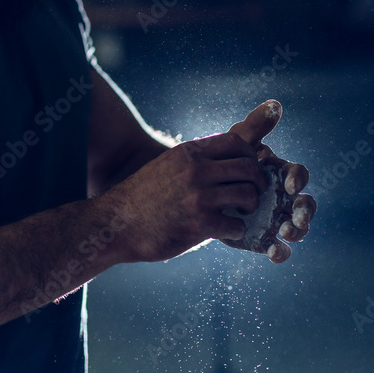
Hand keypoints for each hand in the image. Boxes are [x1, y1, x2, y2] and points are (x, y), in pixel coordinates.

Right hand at [106, 114, 272, 262]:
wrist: (115, 225)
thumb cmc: (142, 198)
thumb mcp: (166, 166)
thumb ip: (194, 161)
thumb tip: (223, 160)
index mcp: (188, 153)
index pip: (235, 142)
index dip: (250, 156)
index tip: (248, 170)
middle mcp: (195, 171)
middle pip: (249, 167)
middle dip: (258, 183)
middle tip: (254, 195)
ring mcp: (198, 197)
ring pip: (248, 195)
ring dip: (250, 207)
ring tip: (240, 213)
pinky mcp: (199, 224)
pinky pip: (237, 225)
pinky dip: (237, 230)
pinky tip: (227, 231)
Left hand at [219, 100, 316, 263]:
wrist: (197, 190)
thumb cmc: (221, 162)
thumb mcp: (235, 145)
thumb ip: (254, 128)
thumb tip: (274, 105)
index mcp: (281, 174)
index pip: (299, 175)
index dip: (299, 179)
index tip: (289, 184)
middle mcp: (284, 198)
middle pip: (305, 204)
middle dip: (306, 210)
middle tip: (298, 215)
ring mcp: (274, 219)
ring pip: (296, 227)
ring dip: (297, 231)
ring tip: (286, 231)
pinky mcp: (261, 239)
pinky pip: (277, 248)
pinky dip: (280, 252)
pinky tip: (275, 252)